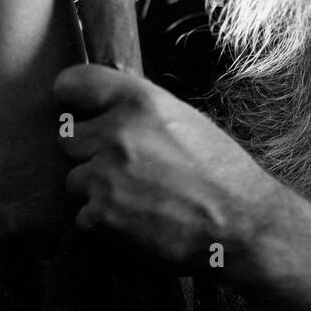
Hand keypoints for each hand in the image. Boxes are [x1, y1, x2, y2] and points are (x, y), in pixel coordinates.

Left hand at [54, 64, 282, 281]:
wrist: (243, 226)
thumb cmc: (224, 175)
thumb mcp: (185, 121)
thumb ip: (141, 113)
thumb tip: (107, 112)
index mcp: (140, 102)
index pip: (73, 84)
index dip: (71, 101)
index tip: (78, 113)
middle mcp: (117, 133)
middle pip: (67, 139)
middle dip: (89, 154)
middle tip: (125, 170)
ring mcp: (105, 176)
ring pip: (74, 181)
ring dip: (97, 192)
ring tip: (138, 201)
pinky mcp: (101, 216)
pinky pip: (83, 217)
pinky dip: (104, 225)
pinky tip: (138, 224)